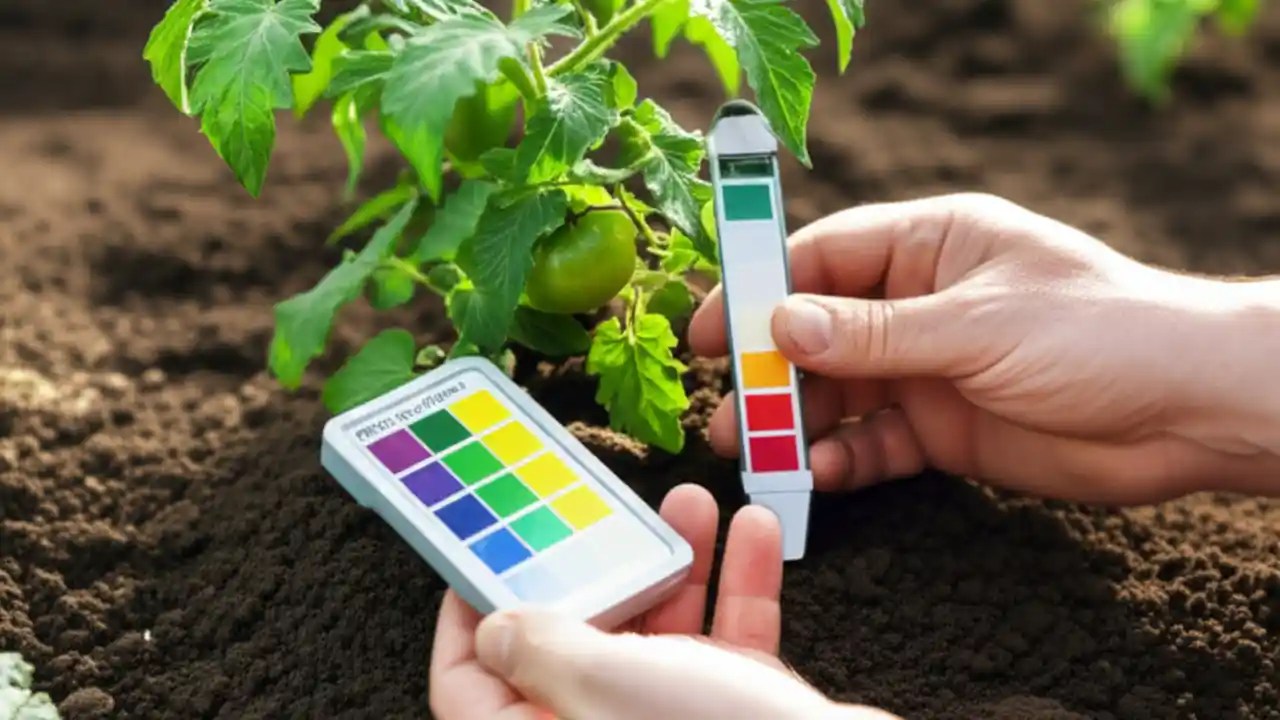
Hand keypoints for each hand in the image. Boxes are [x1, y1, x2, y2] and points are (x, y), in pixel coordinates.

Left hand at [428, 483, 899, 719]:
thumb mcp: (604, 681)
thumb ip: (537, 647)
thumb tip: (493, 630)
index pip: (469, 689)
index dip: (466, 622)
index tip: (483, 559)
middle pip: (571, 649)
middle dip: (596, 571)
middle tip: (601, 516)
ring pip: (657, 637)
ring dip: (677, 565)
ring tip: (690, 503)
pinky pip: (723, 648)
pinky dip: (738, 591)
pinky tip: (755, 532)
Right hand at [690, 193, 1279, 502]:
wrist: (1184, 411)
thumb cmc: (1098, 332)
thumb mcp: (977, 324)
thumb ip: (875, 332)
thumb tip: (781, 325)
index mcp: (930, 244)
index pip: (825, 257)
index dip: (762, 288)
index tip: (712, 327)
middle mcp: (919, 303)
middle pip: (819, 331)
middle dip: (769, 369)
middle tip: (727, 405)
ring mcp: (927, 368)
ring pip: (838, 392)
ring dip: (795, 421)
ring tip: (753, 451)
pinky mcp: (940, 429)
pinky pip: (872, 442)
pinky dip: (842, 459)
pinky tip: (819, 475)